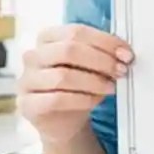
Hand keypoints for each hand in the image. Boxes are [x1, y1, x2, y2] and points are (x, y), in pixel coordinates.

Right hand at [18, 24, 133, 144]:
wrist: (62, 121)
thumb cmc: (75, 88)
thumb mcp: (88, 66)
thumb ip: (100, 54)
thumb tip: (123, 52)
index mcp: (47, 38)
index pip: (76, 31)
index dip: (104, 41)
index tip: (125, 53)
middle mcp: (33, 56)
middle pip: (68, 50)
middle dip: (101, 60)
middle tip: (120, 70)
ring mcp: (27, 80)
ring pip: (63, 76)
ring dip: (93, 82)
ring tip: (110, 87)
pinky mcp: (28, 104)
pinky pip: (57, 99)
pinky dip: (81, 100)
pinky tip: (94, 101)